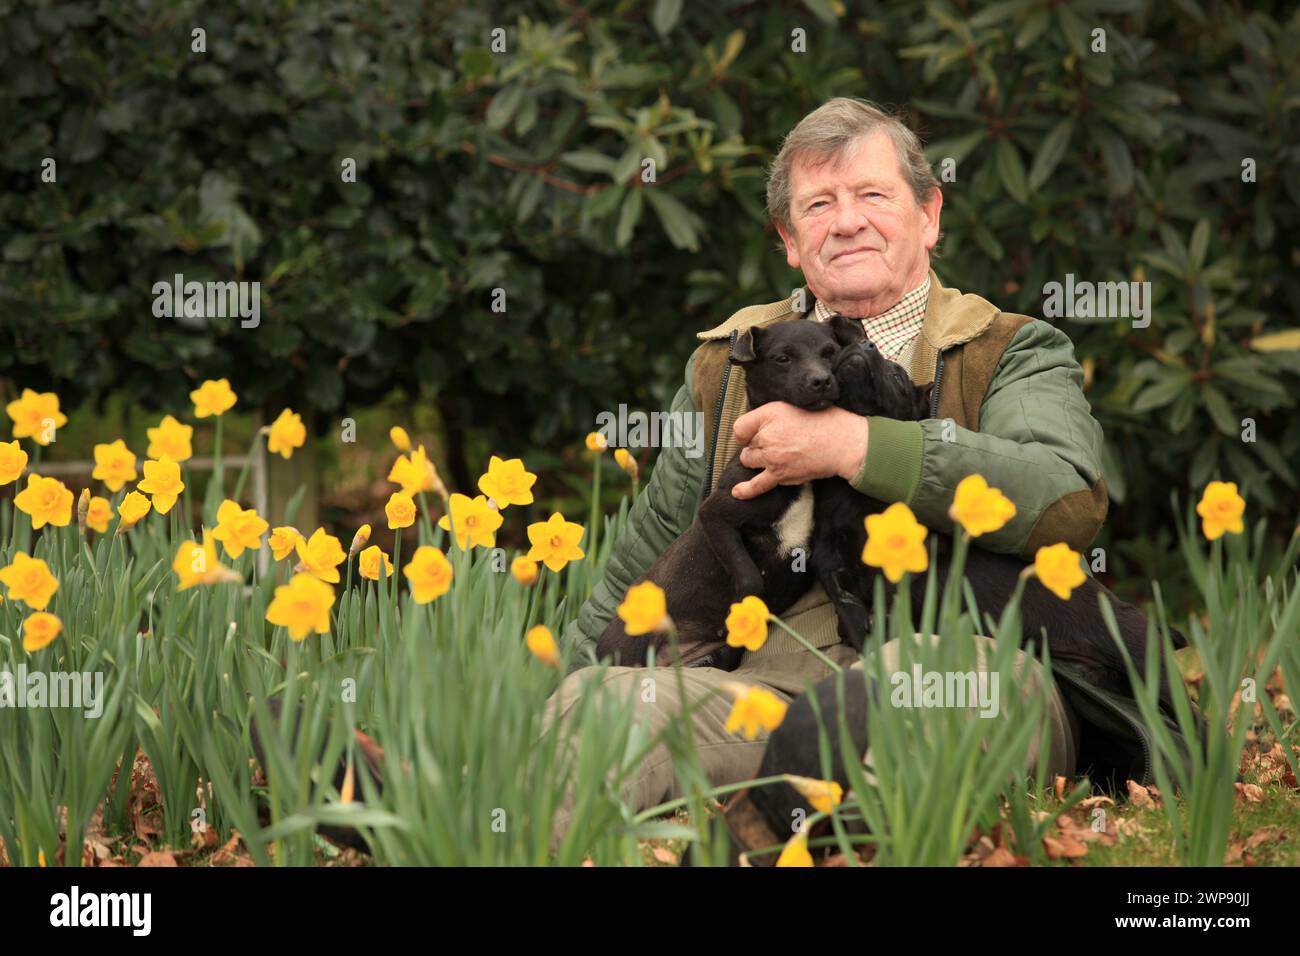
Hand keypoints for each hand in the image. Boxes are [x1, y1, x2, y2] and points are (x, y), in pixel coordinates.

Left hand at [730, 402, 868, 498]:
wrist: (842, 443)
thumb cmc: (823, 421)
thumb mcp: (793, 406)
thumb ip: (770, 415)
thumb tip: (755, 427)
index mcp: (769, 415)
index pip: (741, 427)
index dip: (747, 431)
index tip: (756, 432)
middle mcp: (767, 436)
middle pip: (746, 444)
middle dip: (755, 444)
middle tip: (775, 442)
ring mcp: (772, 458)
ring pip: (748, 460)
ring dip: (755, 459)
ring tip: (772, 455)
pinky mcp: (780, 475)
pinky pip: (757, 485)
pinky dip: (745, 490)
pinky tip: (736, 493)